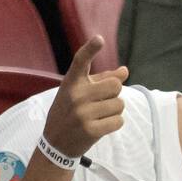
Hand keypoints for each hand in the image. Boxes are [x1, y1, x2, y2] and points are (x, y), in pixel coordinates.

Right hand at [42, 36, 127, 159]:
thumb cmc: (71, 111)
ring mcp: (82, 113)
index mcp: (71, 82)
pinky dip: (115, 123)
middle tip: (102, 102)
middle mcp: (75, 95)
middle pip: (115, 86)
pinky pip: (119, 121)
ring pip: (120, 105)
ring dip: (115, 110)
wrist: (56, 141)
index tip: (99, 39)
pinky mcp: (90, 129)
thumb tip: (125, 71)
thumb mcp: (80, 92)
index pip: (80, 61)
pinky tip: (101, 126)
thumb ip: (103, 80)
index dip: (90, 49)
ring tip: (99, 115)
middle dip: (115, 94)